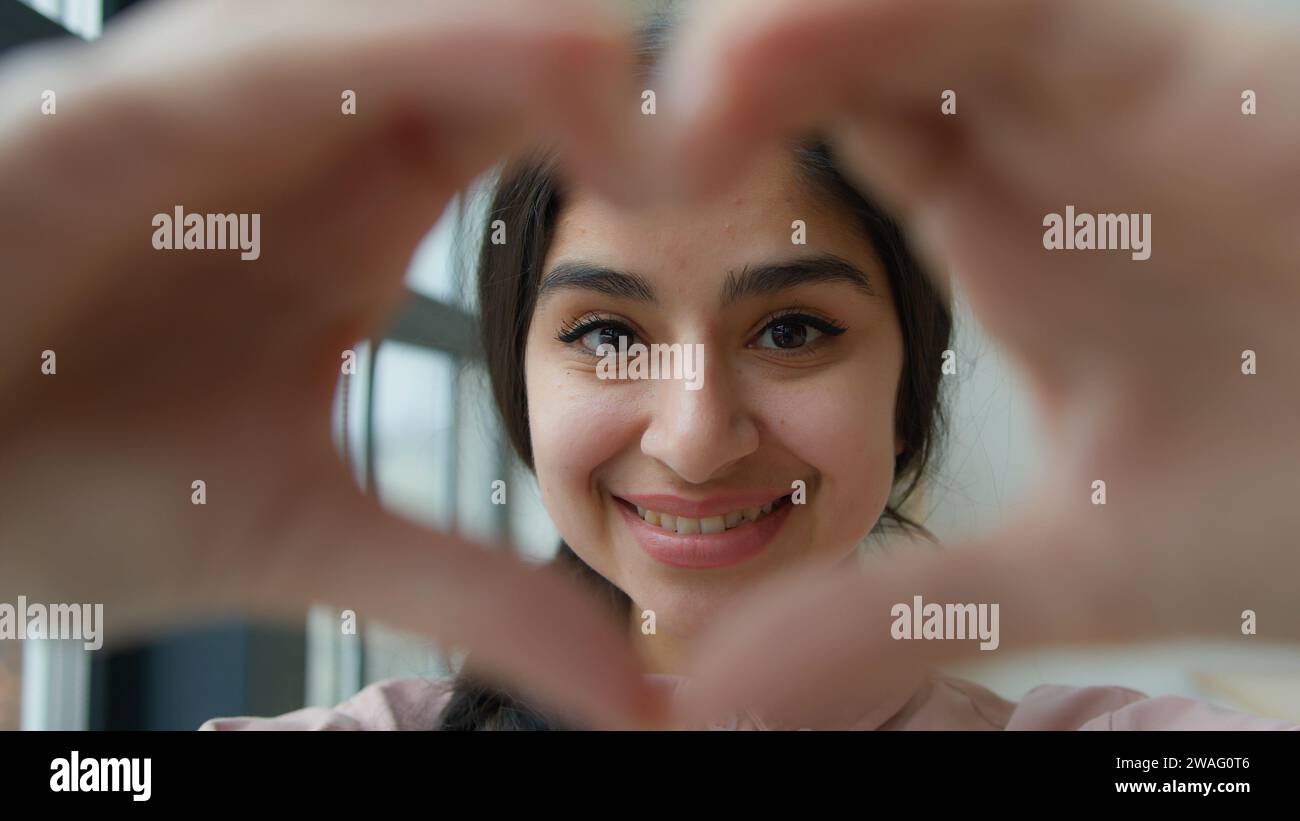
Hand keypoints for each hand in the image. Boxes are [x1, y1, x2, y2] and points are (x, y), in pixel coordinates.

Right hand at [0, 0, 660, 728]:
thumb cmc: (68, 487)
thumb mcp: (304, 539)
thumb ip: (476, 594)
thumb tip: (643, 697)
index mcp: (344, 215)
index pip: (507, 115)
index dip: (617, 118)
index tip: (718, 162)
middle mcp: (279, 142)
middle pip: (459, 42)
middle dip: (577, 50)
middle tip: (730, 78)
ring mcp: (185, 116)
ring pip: (357, 25)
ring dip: (492, 31)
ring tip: (618, 59)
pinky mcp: (89, 121)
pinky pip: (241, 62)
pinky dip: (358, 47)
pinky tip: (476, 51)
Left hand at [658, 0, 1299, 726]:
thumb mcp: (1074, 558)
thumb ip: (896, 610)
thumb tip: (708, 701)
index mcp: (1008, 218)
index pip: (822, 132)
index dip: (706, 142)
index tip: (612, 191)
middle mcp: (1049, 130)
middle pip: (844, 40)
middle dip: (728, 68)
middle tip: (609, 133)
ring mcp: (1118, 78)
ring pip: (922, 0)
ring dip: (793, 32)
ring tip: (682, 105)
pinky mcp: (1198, 58)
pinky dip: (893, 16)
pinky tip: (767, 64)